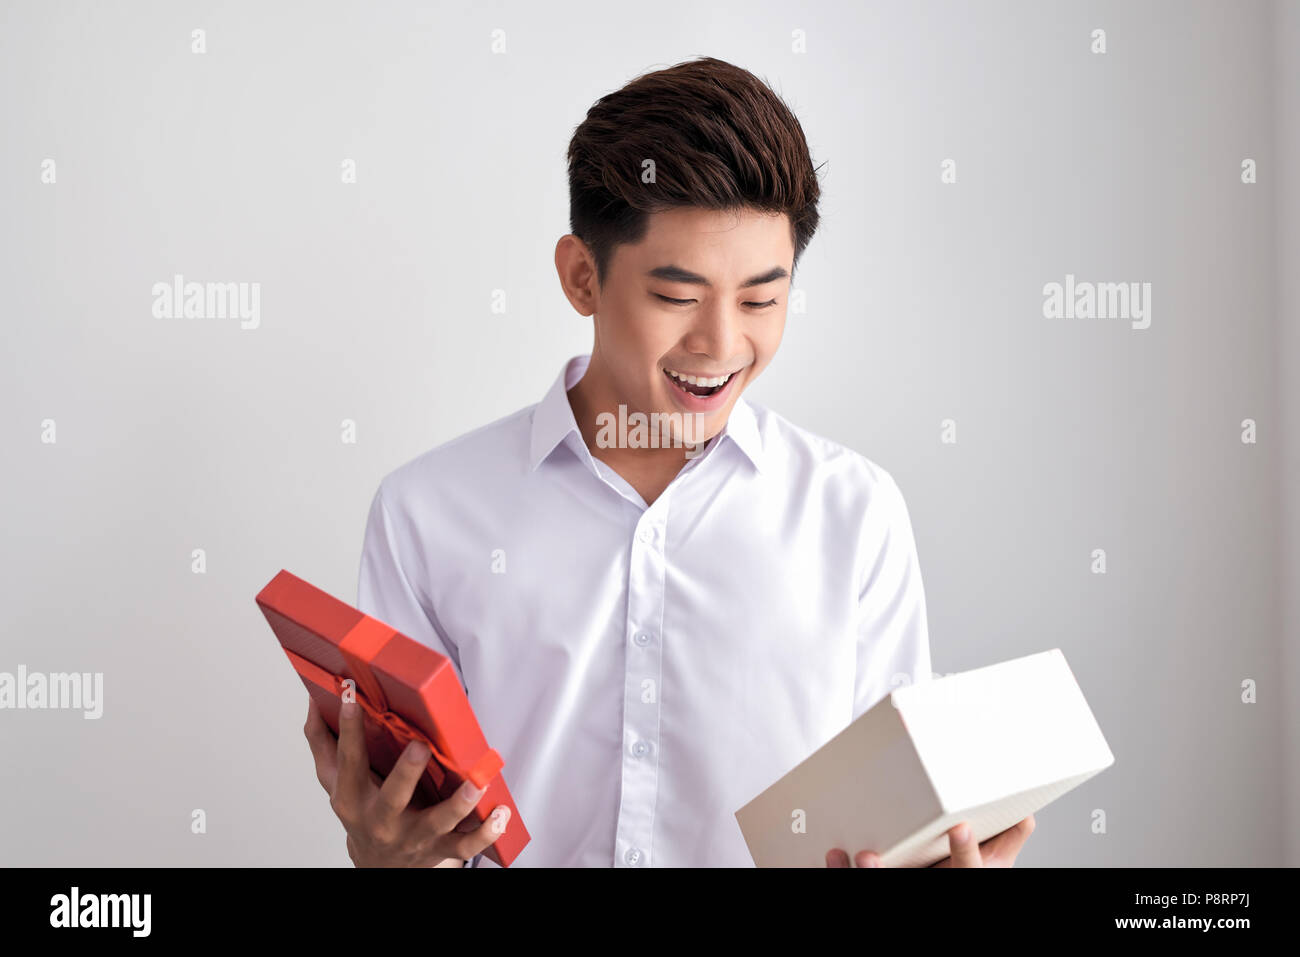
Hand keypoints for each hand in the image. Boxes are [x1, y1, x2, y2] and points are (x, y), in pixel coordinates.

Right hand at [303, 694, 510, 866]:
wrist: (379, 867)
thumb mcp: (335, 782)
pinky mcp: (439, 850)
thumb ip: (323, 743)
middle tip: (421, 746)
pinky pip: (465, 846)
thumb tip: (315, 699)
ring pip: (437, 824)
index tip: (350, 700)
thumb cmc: (361, 813)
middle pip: (392, 798)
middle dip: (407, 774)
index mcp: (352, 799)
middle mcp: (381, 820)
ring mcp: (412, 837)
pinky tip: (500, 813)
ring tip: (476, 784)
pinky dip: (486, 832)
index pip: (348, 762)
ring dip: (458, 805)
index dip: (347, 732)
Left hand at [825, 815, 1034, 867]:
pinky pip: (855, 880)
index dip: (964, 853)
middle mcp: (936, 883)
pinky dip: (840, 871)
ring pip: (882, 885)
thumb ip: (1009, 837)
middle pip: (919, 884)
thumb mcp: (996, 860)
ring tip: (847, 856)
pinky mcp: (882, 882)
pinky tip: (832, 854)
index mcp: (965, 877)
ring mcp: (909, 883)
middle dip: (885, 875)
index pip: (969, 872)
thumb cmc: (967, 869)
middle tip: (867, 856)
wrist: (947, 878)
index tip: (958, 828)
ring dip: (861, 876)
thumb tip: (1026, 811)